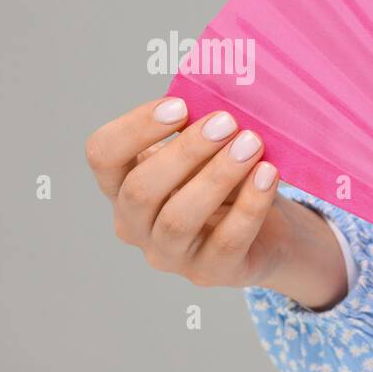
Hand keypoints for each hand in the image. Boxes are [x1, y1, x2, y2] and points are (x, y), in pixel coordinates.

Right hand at [86, 97, 347, 309]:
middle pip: (142, 189)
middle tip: (226, 122)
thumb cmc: (228, 183)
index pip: (103, 155)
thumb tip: (215, 98)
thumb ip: (199, 130)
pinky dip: (250, 204)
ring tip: (252, 144)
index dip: (135, 128)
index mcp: (121, 185)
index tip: (180, 106)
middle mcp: (134, 225)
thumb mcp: (207, 154)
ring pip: (179, 218)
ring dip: (217, 176)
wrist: (270, 233)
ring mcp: (169, 255)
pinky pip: (227, 240)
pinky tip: (268, 174)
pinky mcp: (210, 273)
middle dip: (186, 151)